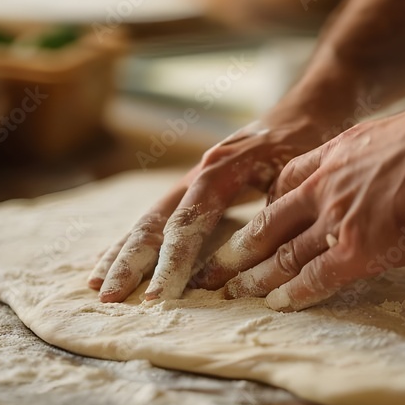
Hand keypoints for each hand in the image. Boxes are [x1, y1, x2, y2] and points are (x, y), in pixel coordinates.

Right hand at [88, 117, 326, 301]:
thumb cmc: (308, 138)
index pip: (187, 224)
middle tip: (109, 298)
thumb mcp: (301, 168)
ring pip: (148, 220)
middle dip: (129, 262)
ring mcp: (192, 181)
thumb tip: (259, 242)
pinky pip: (158, 217)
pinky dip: (135, 241)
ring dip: (121, 253)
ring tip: (96, 286)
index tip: (159, 296)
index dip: (172, 262)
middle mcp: (198, 175)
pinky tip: (114, 261)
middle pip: (153, 222)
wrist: (309, 107)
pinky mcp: (195, 189)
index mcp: (220, 170)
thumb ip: (277, 203)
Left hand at [192, 90, 404, 310]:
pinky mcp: (357, 250)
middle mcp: (323, 187)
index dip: (266, 209)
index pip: (285, 184)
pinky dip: (292, 294)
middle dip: (238, 248)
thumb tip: (395, 174)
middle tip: (213, 267)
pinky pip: (314, 277)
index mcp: (335, 154)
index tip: (252, 226)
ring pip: (281, 253)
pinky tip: (275, 305)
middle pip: (268, 221)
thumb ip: (380, 160)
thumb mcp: (399, 134)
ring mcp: (335, 219)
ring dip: (253, 277)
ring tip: (230, 294)